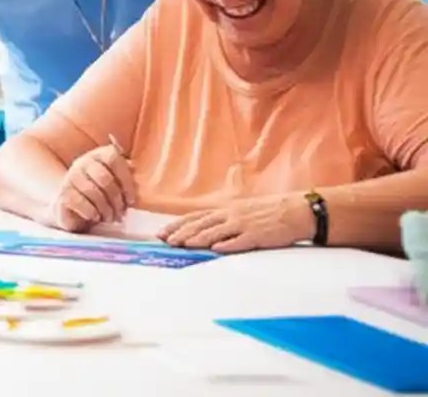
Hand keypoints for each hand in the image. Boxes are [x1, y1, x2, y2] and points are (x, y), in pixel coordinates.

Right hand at [50, 144, 135, 231]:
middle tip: (121, 213)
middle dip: (116, 199)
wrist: (71, 208)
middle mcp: (82, 163)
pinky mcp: (63, 194)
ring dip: (105, 209)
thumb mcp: (115, 183)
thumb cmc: (99, 195)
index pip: (113, 159)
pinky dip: (92, 212)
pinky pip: (80, 202)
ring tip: (110, 217)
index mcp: (98, 156)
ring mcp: (70, 178)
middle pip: (104, 178)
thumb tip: (147, 184)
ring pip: (92, 192)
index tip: (131, 200)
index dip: (125, 181)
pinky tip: (95, 217)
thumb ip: (127, 177)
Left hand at [159, 194, 313, 252]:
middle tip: (166, 241)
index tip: (162, 233)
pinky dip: (226, 245)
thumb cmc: (270, 212)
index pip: (196, 217)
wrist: (297, 211)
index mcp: (227, 209)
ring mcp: (244, 224)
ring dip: (198, 238)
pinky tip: (214, 249)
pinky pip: (240, 240)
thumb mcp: (242, 210)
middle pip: (201, 224)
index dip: (178, 225)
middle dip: (182, 233)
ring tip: (183, 245)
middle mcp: (231, 215)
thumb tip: (205, 229)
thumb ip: (225, 219)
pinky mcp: (258, 235)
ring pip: (216, 232)